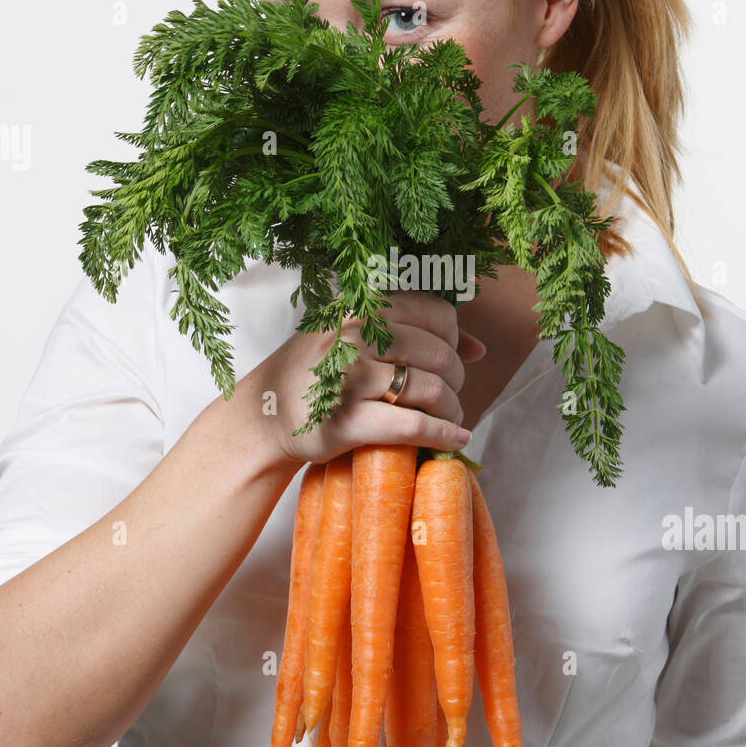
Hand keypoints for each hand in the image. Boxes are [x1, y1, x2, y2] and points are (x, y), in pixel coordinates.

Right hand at [227, 292, 485, 471]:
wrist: (265, 414)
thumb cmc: (319, 372)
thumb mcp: (358, 337)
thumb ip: (417, 332)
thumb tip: (480, 348)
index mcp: (362, 305)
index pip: (438, 314)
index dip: (454, 341)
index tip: (447, 361)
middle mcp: (356, 334)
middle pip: (442, 355)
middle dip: (456, 381)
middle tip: (448, 397)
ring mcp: (351, 376)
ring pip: (434, 390)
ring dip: (453, 411)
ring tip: (449, 419)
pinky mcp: (348, 420)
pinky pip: (416, 426)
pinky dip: (445, 436)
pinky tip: (455, 441)